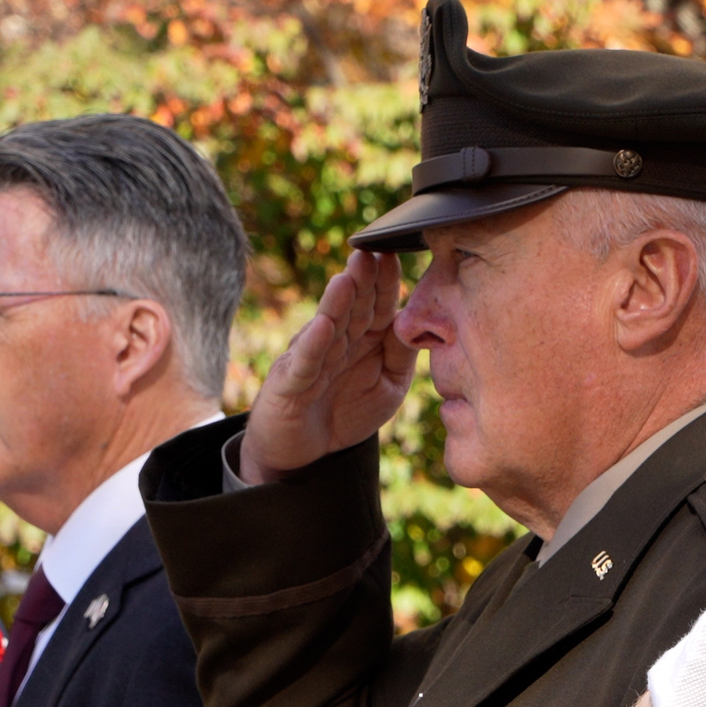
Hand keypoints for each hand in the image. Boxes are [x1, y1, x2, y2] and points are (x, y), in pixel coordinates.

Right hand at [239, 249, 416, 483]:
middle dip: (361, 281)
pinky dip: (312, 346)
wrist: (305, 454)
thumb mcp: (389, 385)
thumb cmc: (348, 412)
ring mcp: (312, 359)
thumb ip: (402, 355)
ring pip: (327, 327)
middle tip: (369, 252)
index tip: (395, 255)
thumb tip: (414, 320)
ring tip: (347, 278)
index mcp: (364, 339)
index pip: (378, 305)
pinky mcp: (291, 383)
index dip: (385, 282)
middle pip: (352, 307)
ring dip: (337, 304)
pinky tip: (322, 326)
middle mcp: (337, 341)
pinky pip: (304, 363)